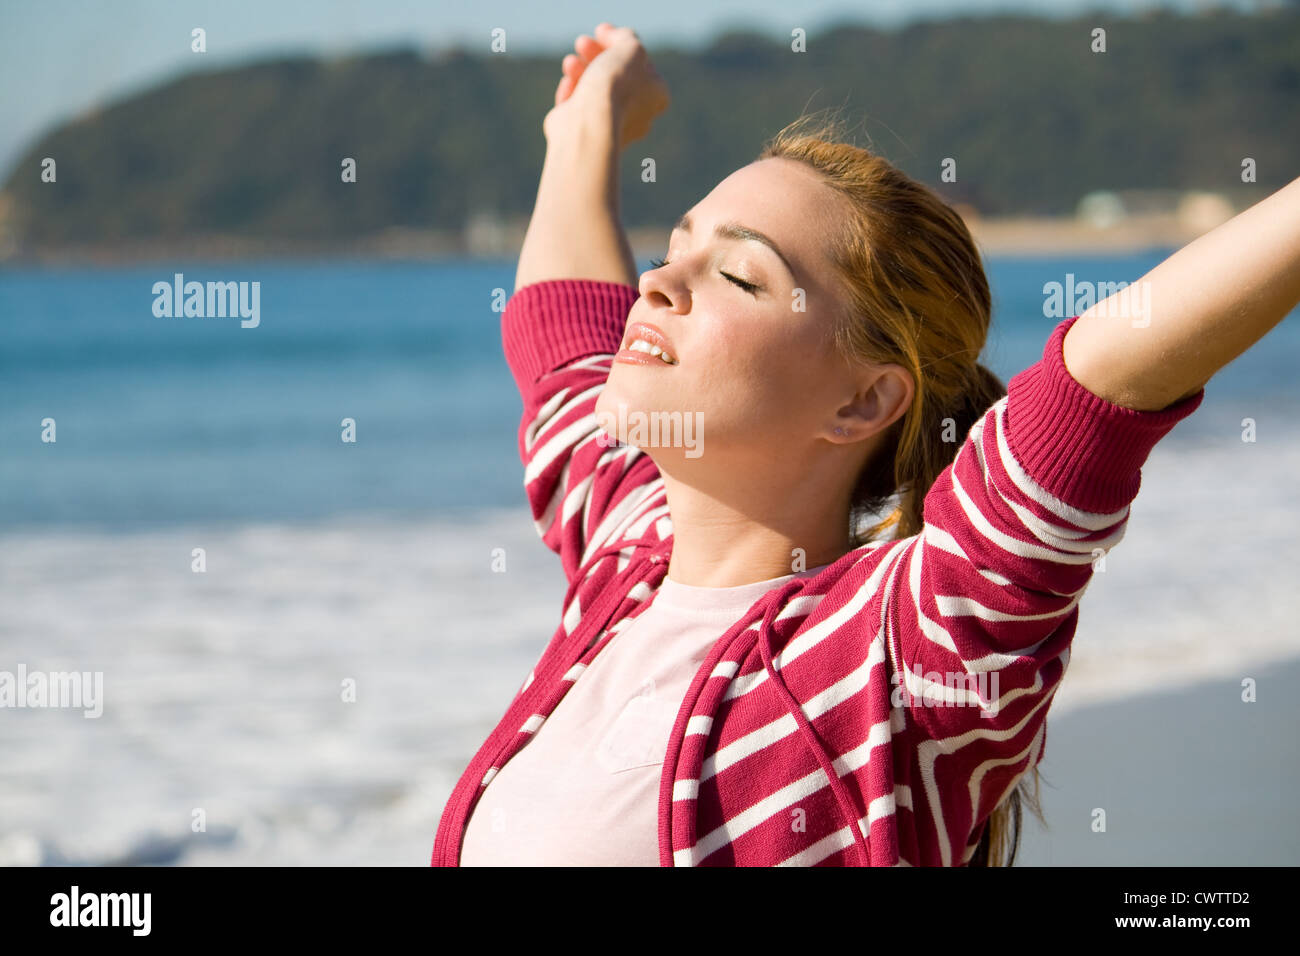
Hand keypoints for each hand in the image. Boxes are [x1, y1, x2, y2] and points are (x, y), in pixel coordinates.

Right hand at [543, 22, 669, 149]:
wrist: (589, 123)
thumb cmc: (616, 85)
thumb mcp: (630, 48)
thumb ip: (625, 39)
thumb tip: (613, 37)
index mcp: (656, 97)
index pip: (641, 65)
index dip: (620, 44)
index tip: (601, 31)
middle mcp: (638, 116)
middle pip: (616, 76)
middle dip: (597, 54)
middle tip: (582, 42)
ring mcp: (612, 128)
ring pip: (596, 92)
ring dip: (581, 70)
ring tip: (569, 61)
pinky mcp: (587, 134)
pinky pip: (580, 109)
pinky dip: (572, 92)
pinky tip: (567, 82)